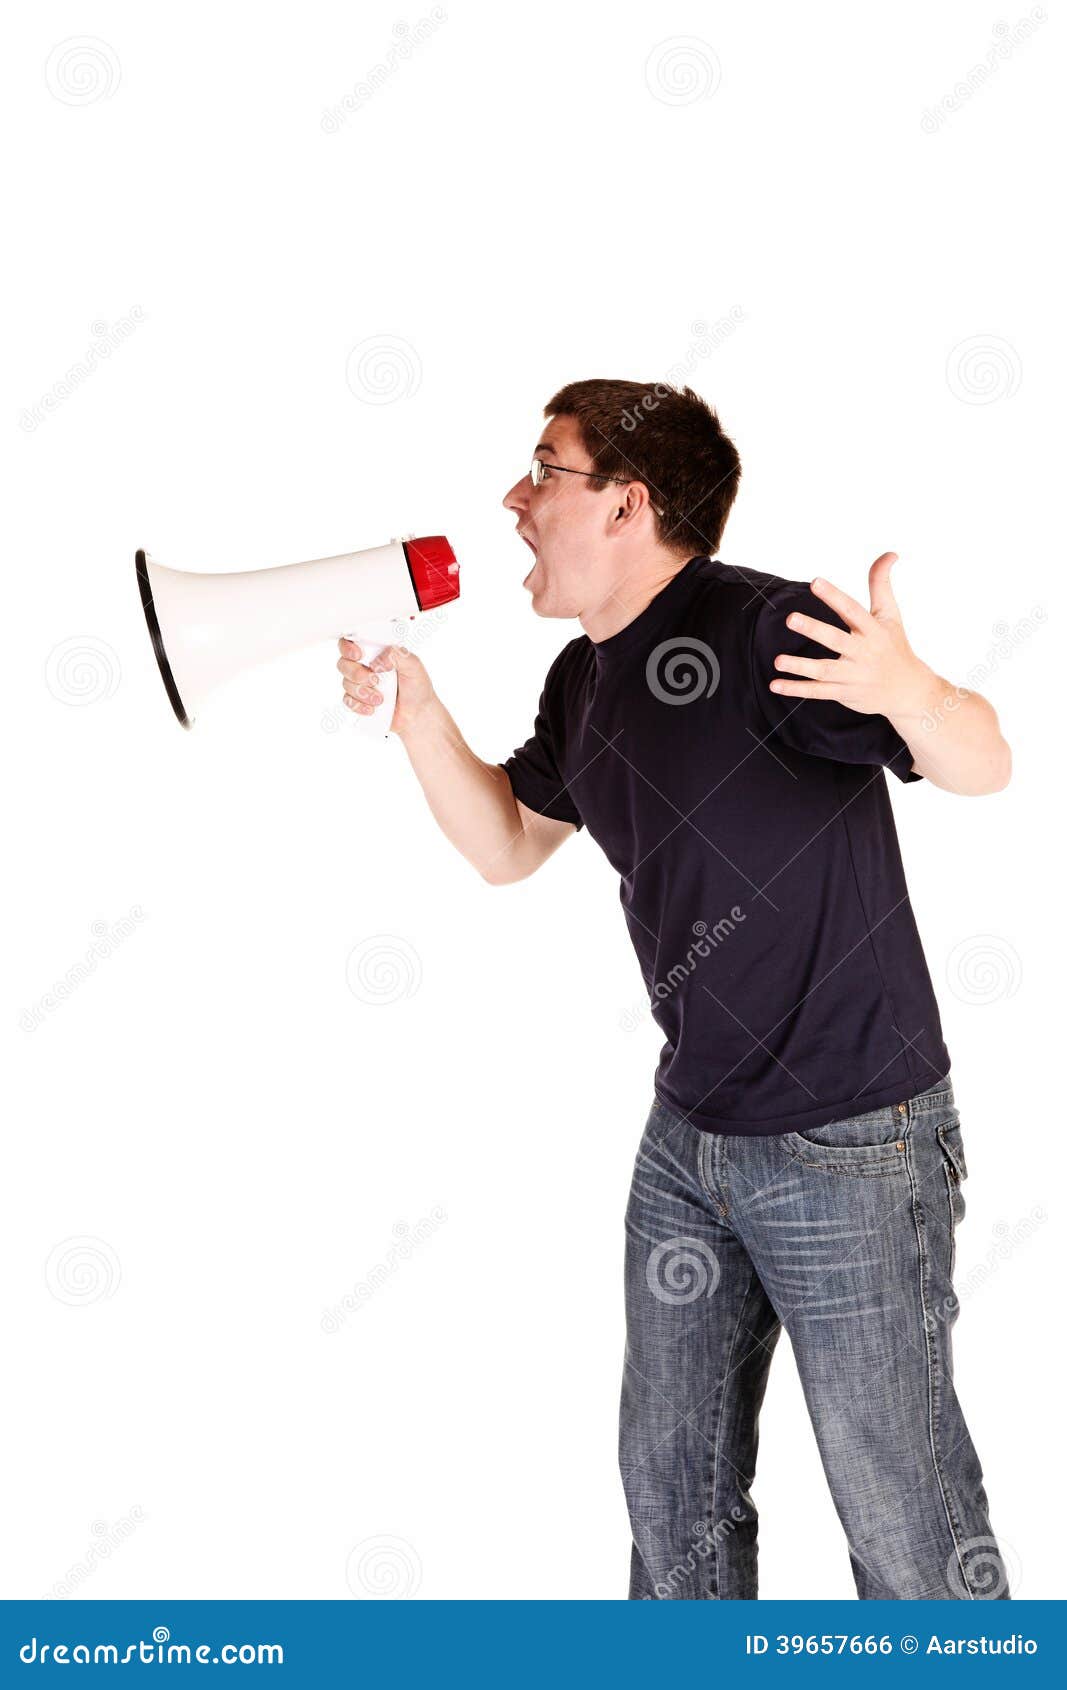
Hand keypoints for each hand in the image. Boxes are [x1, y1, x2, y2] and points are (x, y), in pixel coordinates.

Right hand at [336, 639, 435, 737]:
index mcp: (376, 653)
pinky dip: (359, 706)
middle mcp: (365, 666)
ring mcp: (360, 684)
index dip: (349, 648)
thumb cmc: (417, 688)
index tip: (358, 655)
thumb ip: (398, 655)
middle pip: (344, 663)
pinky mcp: (358, 701)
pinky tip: (372, 709)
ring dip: (362, 692)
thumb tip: (378, 660)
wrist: (418, 715)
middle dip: (357, 673)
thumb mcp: (414, 666)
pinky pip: (348, 701)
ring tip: (380, 699)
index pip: (352, 642)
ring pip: (346, 683)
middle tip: (375, 681)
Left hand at [768, 552, 935, 719]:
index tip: (815, 582)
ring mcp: (853, 675)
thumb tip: (890, 553)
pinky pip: (818, 692)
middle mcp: (863, 652)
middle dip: (814, 629)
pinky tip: (775, 684)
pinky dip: (797, 689)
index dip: (834, 596)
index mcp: (873, 630)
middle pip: (836, 639)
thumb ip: (881, 583)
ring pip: (824, 671)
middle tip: (791, 618)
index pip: (852, 610)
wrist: (909, 691)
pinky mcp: (844, 692)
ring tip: (778, 659)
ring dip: (801, 666)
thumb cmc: (894, 645)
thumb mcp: (890, 614)